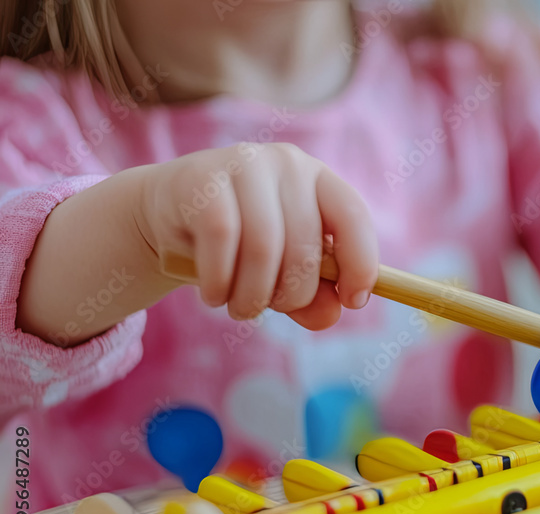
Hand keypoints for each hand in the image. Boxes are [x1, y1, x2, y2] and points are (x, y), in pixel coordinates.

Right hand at [135, 143, 377, 329]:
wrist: (170, 214)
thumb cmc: (240, 244)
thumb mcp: (283, 271)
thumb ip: (312, 295)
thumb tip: (330, 316)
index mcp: (318, 180)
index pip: (352, 216)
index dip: (360, 262)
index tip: (352, 301)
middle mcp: (286, 164)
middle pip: (304, 245)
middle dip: (292, 295)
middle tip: (271, 308)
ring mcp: (243, 165)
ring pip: (263, 247)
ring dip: (252, 296)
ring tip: (240, 308)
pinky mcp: (201, 178)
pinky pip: (221, 239)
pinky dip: (219, 281)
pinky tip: (213, 294)